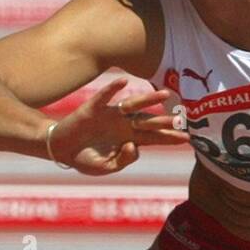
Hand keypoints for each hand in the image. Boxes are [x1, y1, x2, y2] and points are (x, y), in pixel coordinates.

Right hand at [47, 77, 189, 175]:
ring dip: (149, 99)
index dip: (170, 138)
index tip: (187, 138)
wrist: (61, 149)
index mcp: (129, 140)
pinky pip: (106, 96)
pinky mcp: (94, 108)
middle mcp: (124, 125)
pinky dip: (114, 89)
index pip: (154, 138)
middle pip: (149, 122)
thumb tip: (134, 146)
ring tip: (165, 94)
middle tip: (183, 119)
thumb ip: (122, 160)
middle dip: (166, 121)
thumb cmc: (86, 159)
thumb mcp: (105, 167)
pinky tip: (124, 82)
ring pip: (133, 105)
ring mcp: (110, 115)